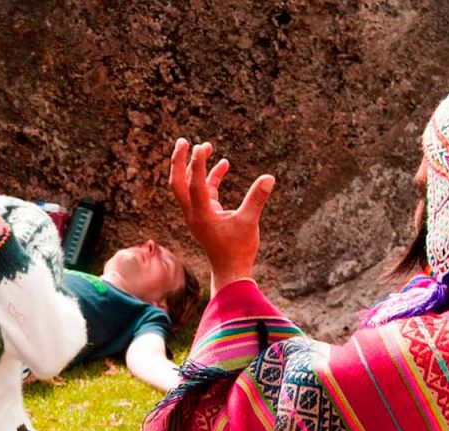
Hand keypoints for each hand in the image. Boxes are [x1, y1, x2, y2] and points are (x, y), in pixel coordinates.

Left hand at [167, 138, 274, 291]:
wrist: (230, 271)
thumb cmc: (238, 250)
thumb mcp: (249, 223)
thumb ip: (257, 199)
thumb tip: (269, 178)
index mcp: (201, 215)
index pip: (195, 184)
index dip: (198, 164)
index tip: (202, 147)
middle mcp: (194, 213)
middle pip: (178, 182)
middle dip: (179, 161)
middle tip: (183, 141)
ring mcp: (197, 213)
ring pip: (189, 185)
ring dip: (194, 167)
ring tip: (205, 146)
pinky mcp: (205, 215)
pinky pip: (204, 192)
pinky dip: (210, 178)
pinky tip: (224, 164)